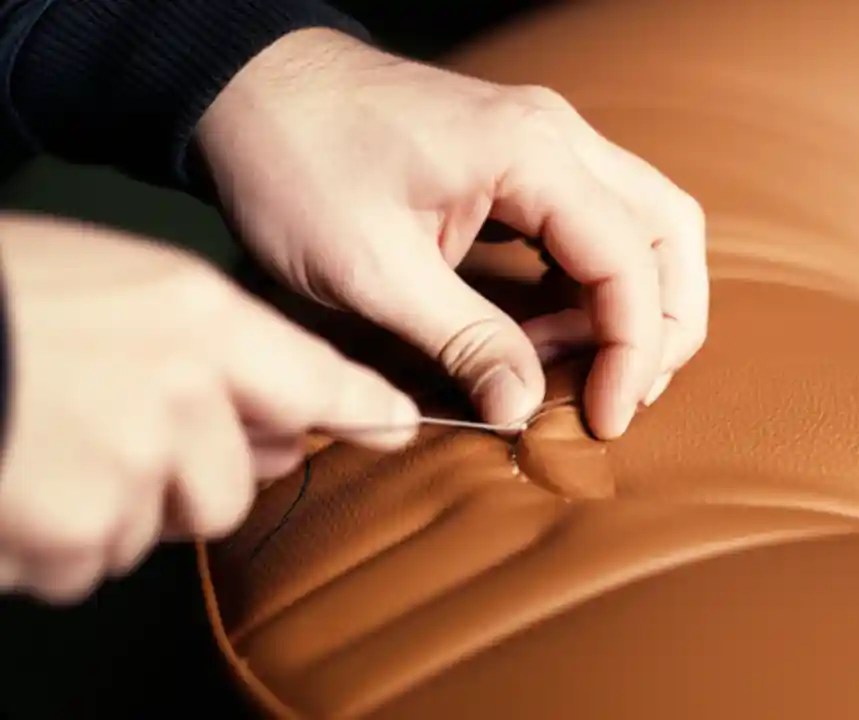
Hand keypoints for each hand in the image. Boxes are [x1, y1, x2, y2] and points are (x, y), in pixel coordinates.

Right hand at [0, 215, 418, 603]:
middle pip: (233, 484)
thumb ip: (199, 349)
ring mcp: (128, 462)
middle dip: (182, 482)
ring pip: (155, 529)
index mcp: (189, 315)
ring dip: (104, 511)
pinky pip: (86, 565)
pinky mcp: (71, 527)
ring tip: (35, 448)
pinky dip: (48, 545)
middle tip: (104, 441)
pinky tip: (11, 483)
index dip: (358, 406)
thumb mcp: (107, 285)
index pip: (309, 374)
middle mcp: (178, 389)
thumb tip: (279, 428)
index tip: (397, 427)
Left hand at [195, 28, 707, 438]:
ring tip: (584, 369)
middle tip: (622, 396)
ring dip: (636, 303)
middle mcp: (559, 135)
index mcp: (533, 153)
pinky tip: (554, 328)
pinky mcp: (522, 157)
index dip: (633, 353)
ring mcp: (545, 140)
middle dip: (663, 324)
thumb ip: (464, 341)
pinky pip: (598, 219)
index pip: (629, 263)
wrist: (247, 88)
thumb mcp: (373, 271)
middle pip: (668, 232)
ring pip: (644, 223)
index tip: (605, 419)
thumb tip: (526, 407)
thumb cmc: (297, 164)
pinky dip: (597, 281)